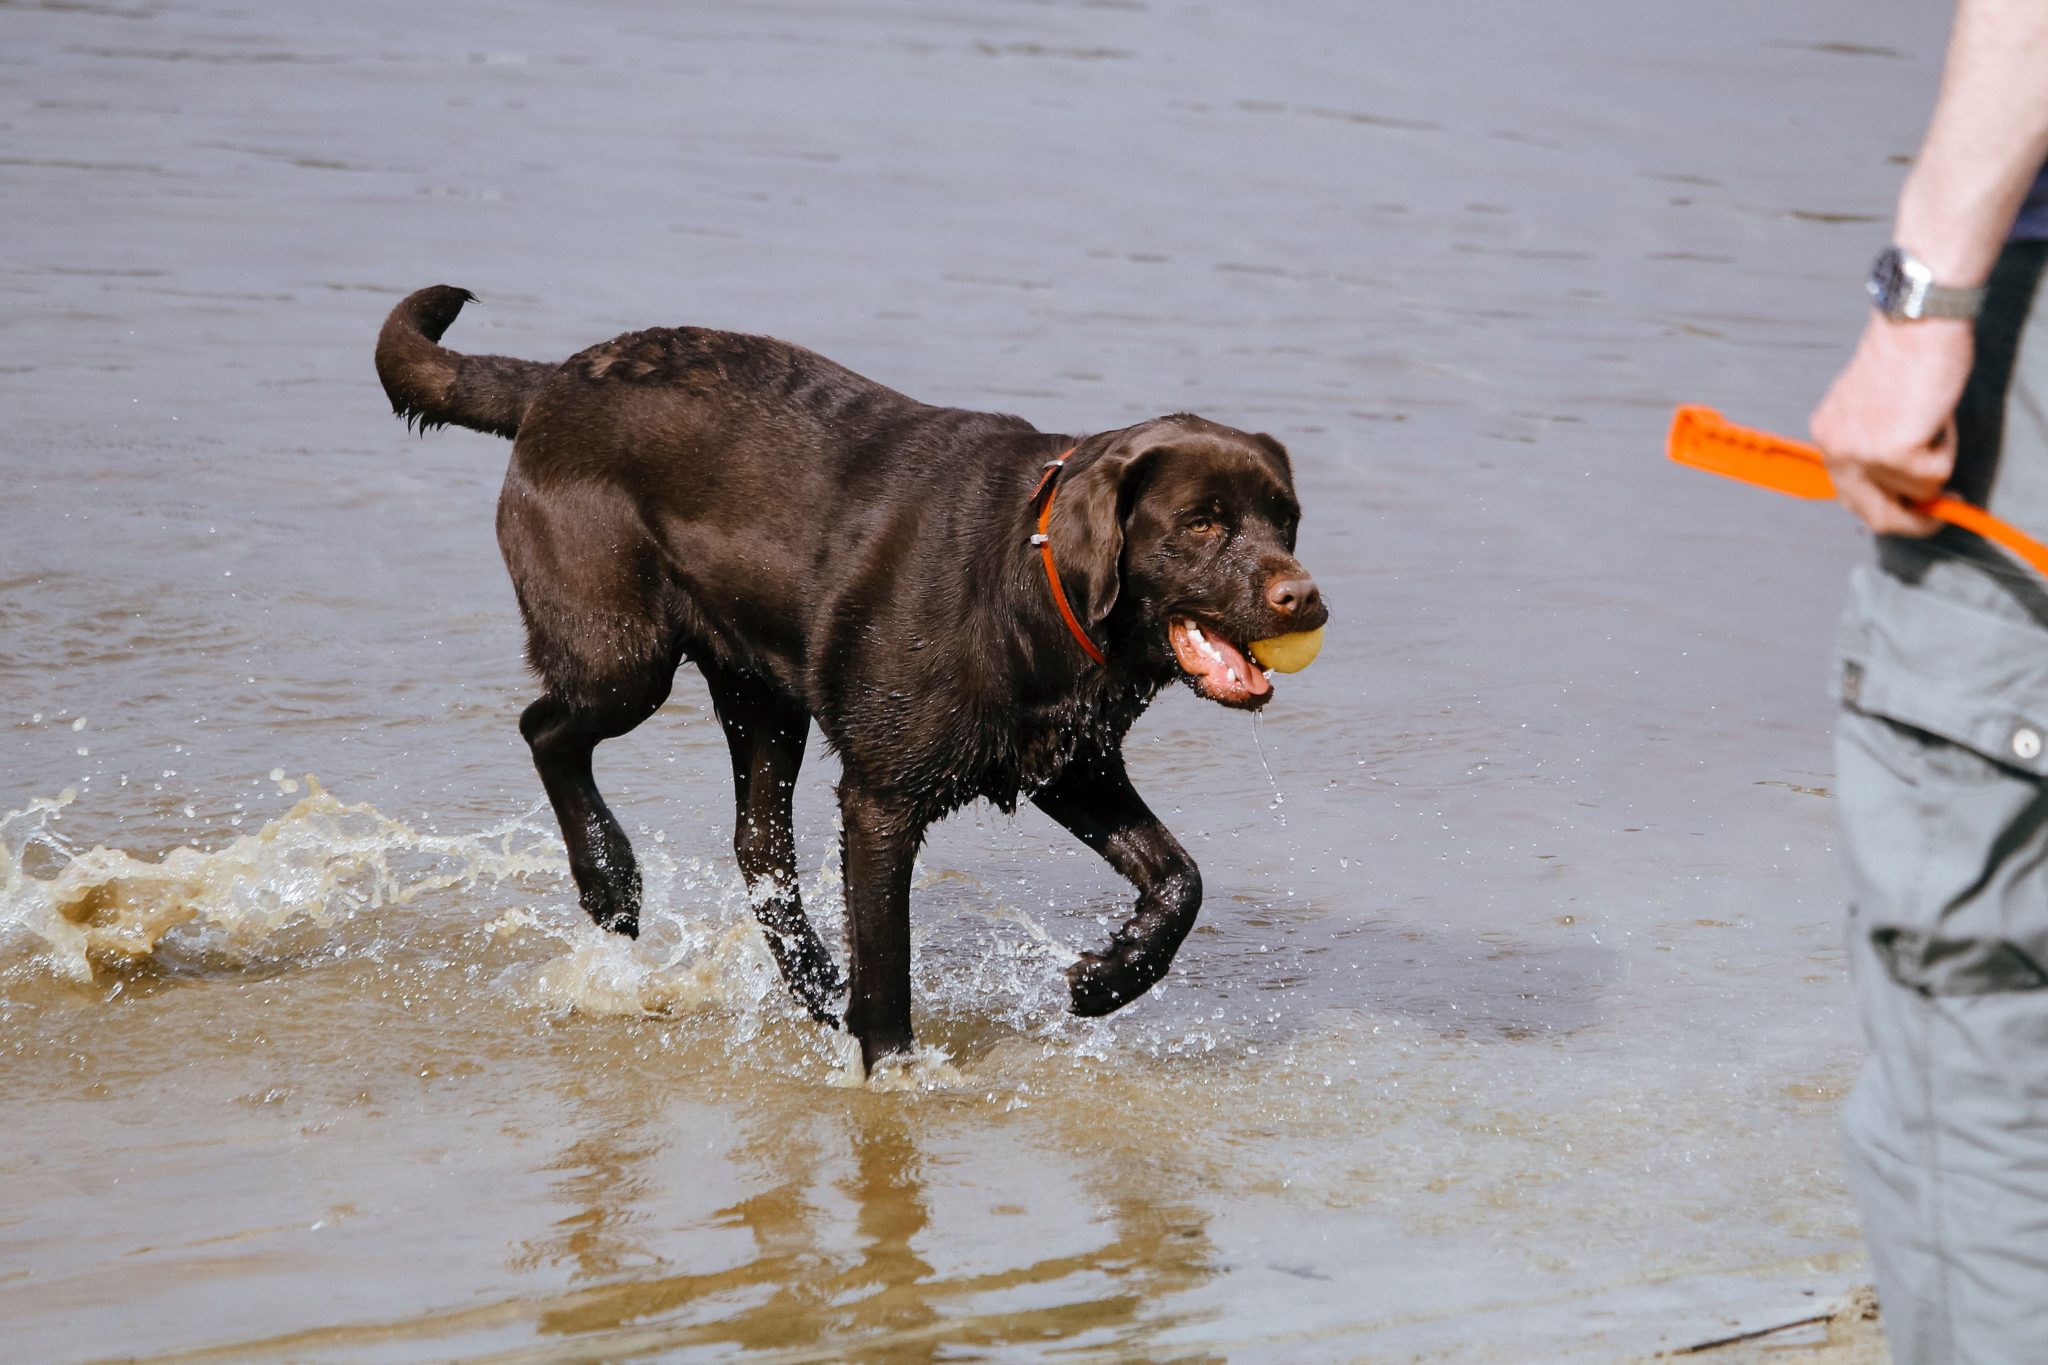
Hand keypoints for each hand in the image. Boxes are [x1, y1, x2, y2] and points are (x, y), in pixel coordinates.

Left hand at [1809, 313, 1974, 535]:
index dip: (1887, 510)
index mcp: (1826, 437)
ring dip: (1938, 462)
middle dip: (1914, 522)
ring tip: (1932, 420)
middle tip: (1944, 511)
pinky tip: (1936, 416)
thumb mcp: (1871, 408)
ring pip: (1917, 493)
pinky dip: (1948, 448)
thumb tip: (1901, 489)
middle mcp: (1836, 450)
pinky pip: (1936, 475)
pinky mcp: (1895, 452)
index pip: (1852, 498)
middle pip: (1876, 517)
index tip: (1914, 511)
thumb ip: (1875, 445)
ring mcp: (1863, 454)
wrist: (1916, 323)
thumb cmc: (1904, 355)